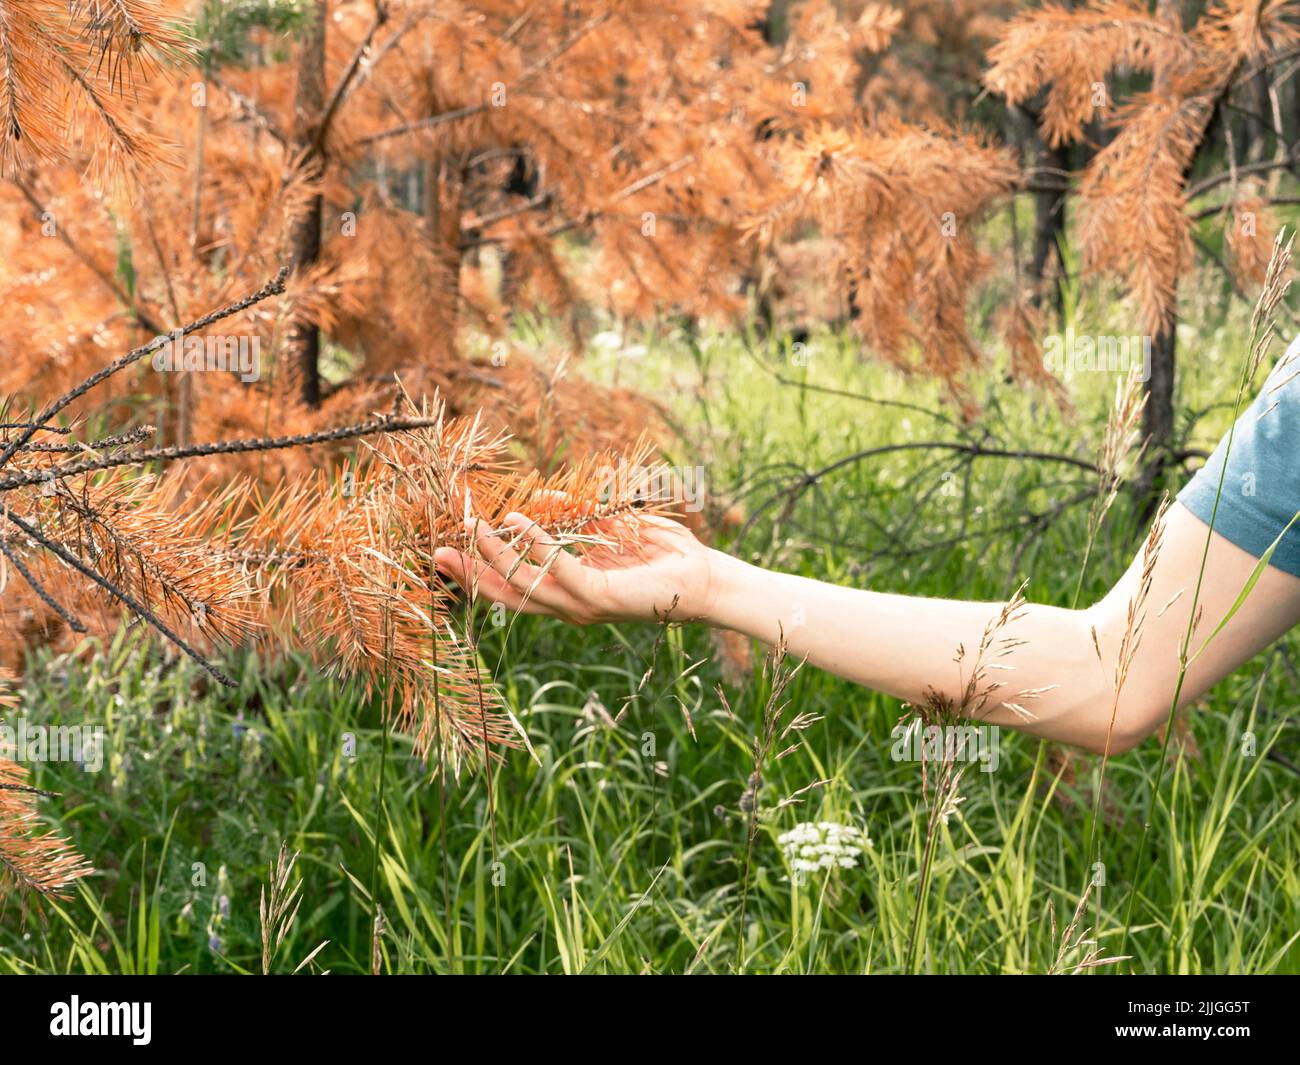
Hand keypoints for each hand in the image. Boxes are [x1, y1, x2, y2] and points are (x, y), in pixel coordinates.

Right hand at [433, 511, 724, 625]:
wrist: (704, 578)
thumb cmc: (661, 555)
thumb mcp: (610, 528)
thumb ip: (577, 517)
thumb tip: (546, 497)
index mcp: (568, 592)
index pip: (512, 588)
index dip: (478, 571)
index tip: (449, 549)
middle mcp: (569, 605)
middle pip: (506, 595)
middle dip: (471, 574)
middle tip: (438, 551)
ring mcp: (582, 604)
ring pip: (525, 584)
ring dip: (497, 554)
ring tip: (475, 527)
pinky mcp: (599, 597)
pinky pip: (559, 570)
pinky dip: (537, 545)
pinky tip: (521, 522)